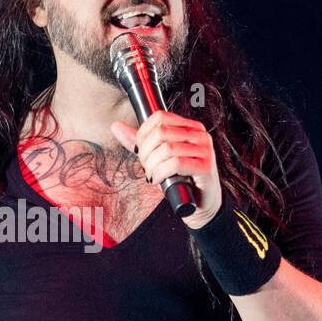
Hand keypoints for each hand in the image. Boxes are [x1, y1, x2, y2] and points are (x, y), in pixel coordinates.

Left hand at [109, 110, 222, 228]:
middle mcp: (199, 134)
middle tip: (145, 168)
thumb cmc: (180, 179)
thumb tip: (116, 126)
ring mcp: (205, 149)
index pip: (159, 117)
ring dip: (152, 166)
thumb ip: (139, 142)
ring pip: (167, 149)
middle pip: (161, 132)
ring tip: (152, 176)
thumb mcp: (157, 158)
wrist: (201, 203)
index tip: (141, 151)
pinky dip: (161, 173)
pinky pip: (176, 164)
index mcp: (189, 126)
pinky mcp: (205, 166)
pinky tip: (159, 180)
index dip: (143, 134)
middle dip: (145, 153)